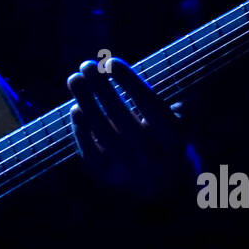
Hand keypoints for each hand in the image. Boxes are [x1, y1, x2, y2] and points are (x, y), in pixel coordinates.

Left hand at [67, 56, 193, 202]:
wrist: (162, 186)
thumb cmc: (163, 138)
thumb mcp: (174, 120)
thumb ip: (153, 97)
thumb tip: (119, 70)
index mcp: (174, 137)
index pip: (150, 105)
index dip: (129, 81)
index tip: (111, 62)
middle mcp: (152, 155)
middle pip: (121, 117)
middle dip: (101, 88)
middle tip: (86, 64)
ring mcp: (128, 168)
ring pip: (101, 132)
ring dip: (85, 102)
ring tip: (75, 79)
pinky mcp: (106, 175)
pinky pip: (89, 149)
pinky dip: (81, 128)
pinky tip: (76, 108)